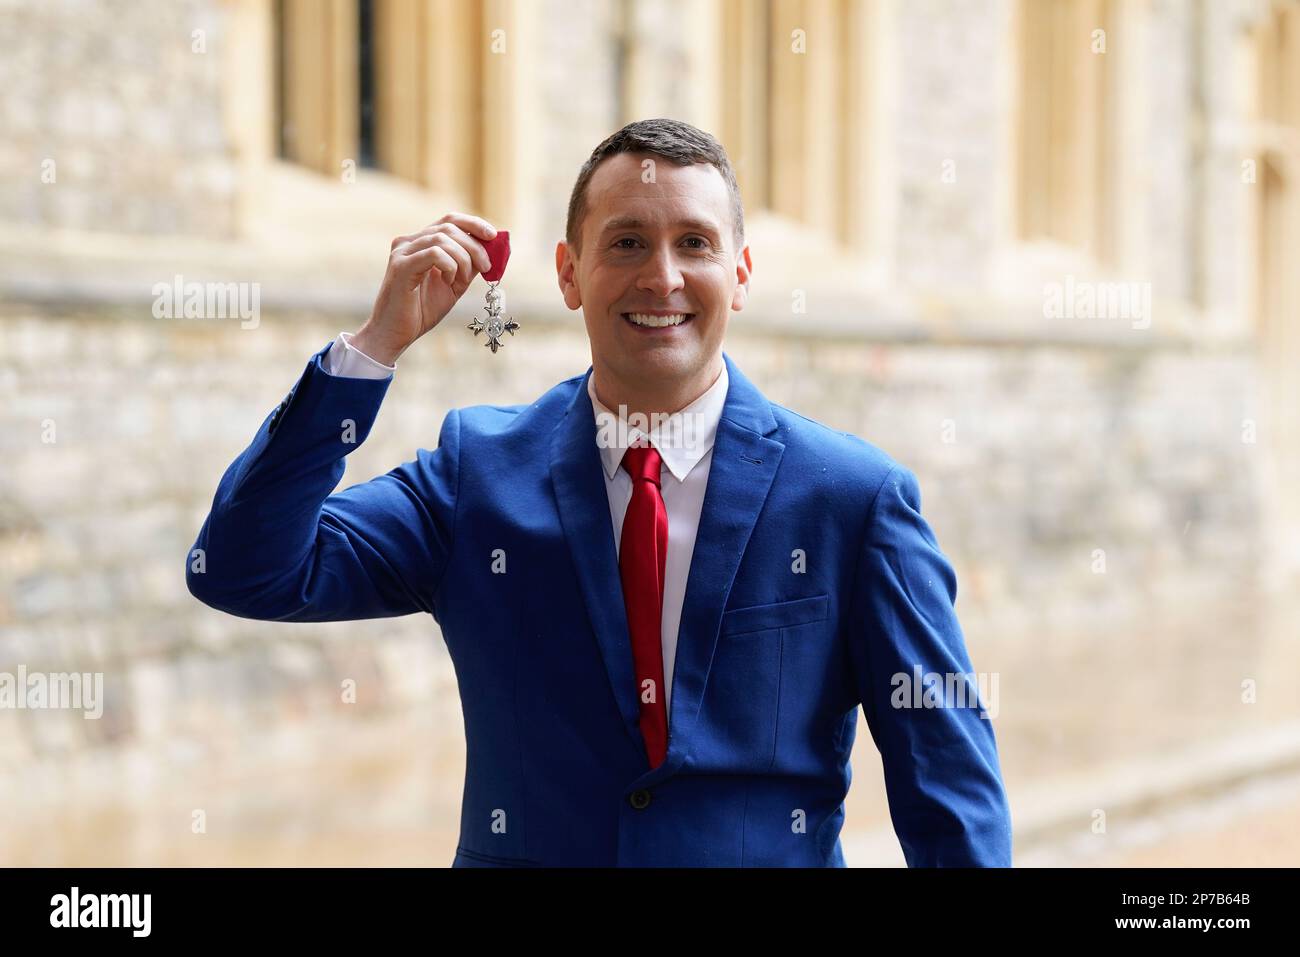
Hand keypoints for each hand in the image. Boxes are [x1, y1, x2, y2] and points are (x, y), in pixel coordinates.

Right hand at [352, 212, 497, 364]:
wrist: (396, 334)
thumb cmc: (422, 311)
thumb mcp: (455, 284)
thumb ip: (470, 266)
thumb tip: (493, 249)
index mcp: (421, 243)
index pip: (449, 220)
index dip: (473, 223)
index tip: (493, 235)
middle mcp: (409, 242)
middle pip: (449, 227)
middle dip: (474, 246)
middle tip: (487, 266)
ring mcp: (403, 252)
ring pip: (443, 239)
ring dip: (463, 259)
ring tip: (463, 281)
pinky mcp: (401, 265)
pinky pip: (434, 253)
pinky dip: (450, 266)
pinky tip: (448, 282)